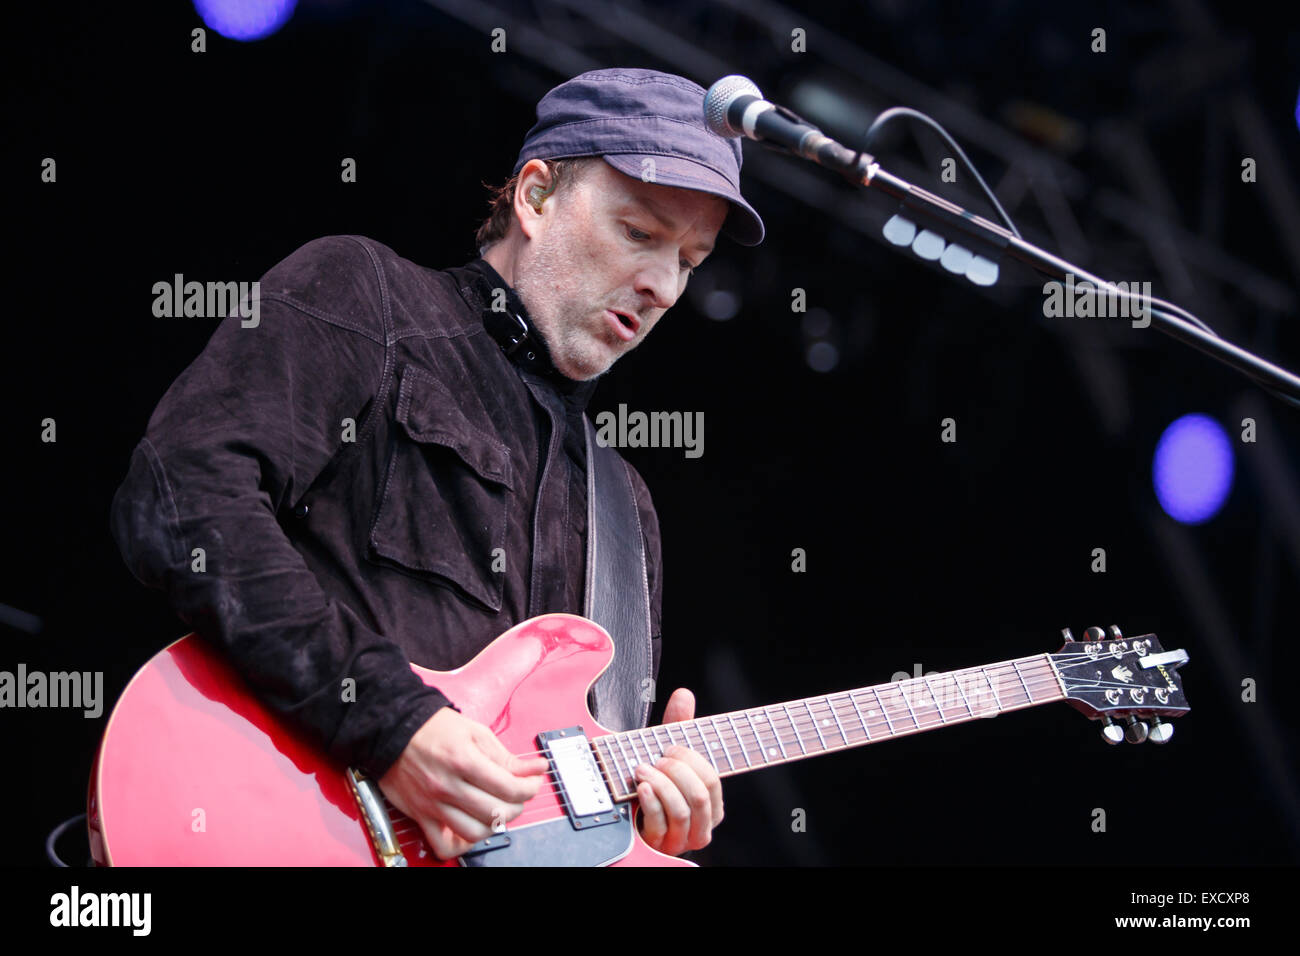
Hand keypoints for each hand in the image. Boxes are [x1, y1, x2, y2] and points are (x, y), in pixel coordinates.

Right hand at [378, 707, 549, 859]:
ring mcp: (432, 804)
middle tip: (518, 795)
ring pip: (474, 833)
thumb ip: (506, 757)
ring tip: (498, 810)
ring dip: (494, 825)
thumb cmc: (433, 728)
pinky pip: (443, 845)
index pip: (509, 788)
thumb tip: (536, 769)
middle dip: (517, 805)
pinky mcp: (420, 815)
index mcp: (463, 760)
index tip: (533, 781)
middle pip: (496, 812)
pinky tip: (472, 828)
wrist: (392, 729)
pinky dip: (462, 844)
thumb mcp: (475, 732)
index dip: (530, 787)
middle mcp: (447, 786)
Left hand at [634, 687, 724, 855]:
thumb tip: (683, 694)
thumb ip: (678, 727)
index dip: (691, 760)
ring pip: (682, 811)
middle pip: (700, 795)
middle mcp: (702, 825)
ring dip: (661, 785)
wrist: (628, 819)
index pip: (711, 779)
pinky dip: (650, 802)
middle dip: (676, 771)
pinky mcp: (660, 846)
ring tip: (642, 770)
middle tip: (657, 759)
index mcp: (712, 804)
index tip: (670, 748)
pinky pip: (660, 825)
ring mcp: (682, 839)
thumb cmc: (656, 784)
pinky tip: (640, 788)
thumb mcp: (668, 755)